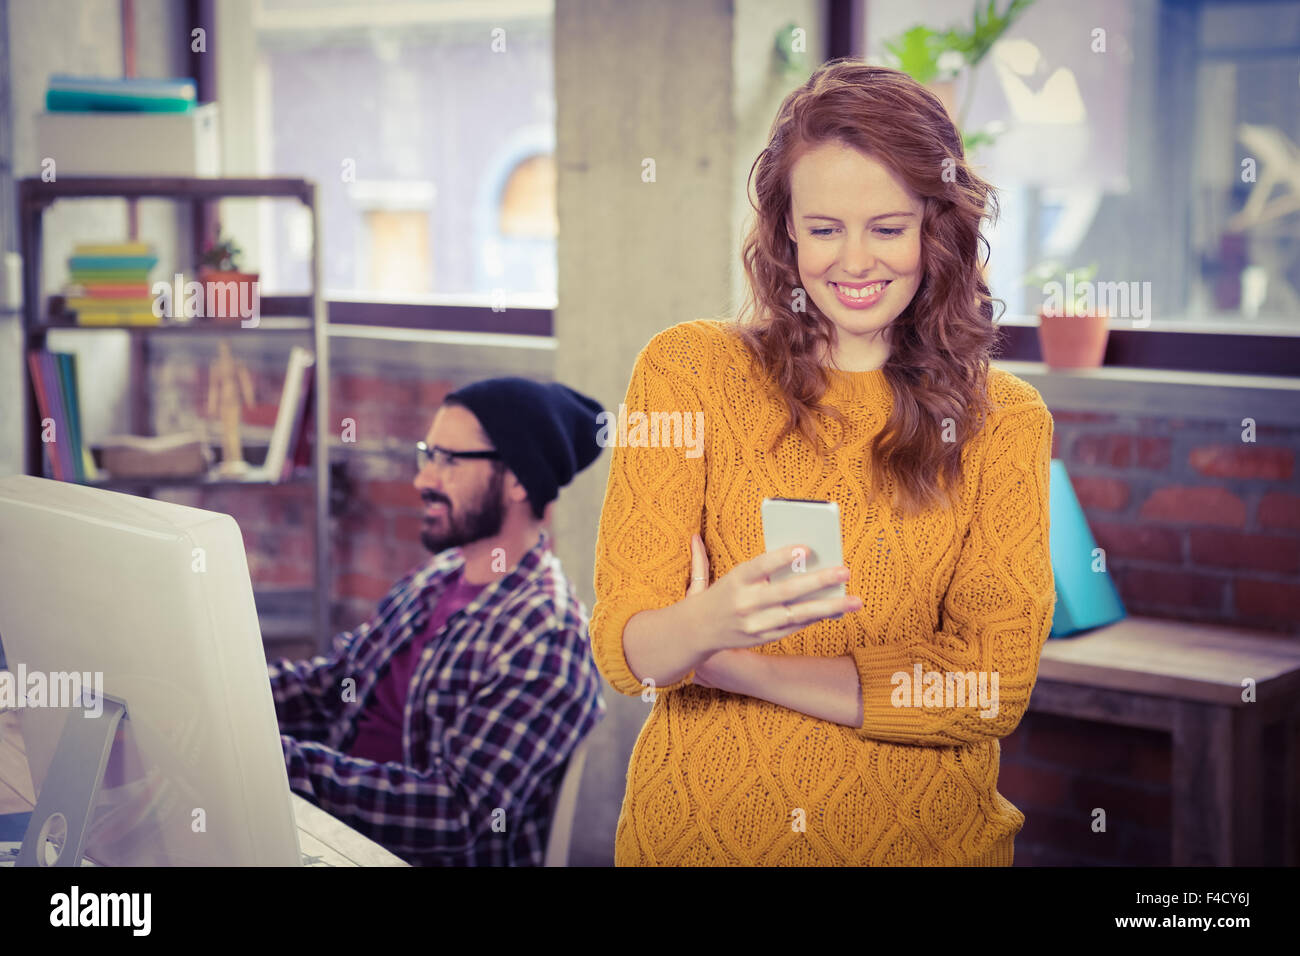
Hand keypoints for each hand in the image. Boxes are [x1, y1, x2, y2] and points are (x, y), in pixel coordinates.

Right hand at [682, 533, 861, 655]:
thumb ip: (754, 564)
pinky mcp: (763, 638)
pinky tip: (836, 610)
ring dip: (829, 607)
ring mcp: (755, 624)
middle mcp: (745, 604)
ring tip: (854, 601)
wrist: (694, 632)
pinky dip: (816, 618)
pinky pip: (794, 627)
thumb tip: (779, 546)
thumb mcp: (727, 574)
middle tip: (845, 571)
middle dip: (818, 581)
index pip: (760, 566)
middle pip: (786, 592)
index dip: (781, 557)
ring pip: (797, 614)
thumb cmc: (718, 595)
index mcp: (735, 581)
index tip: (806, 548)